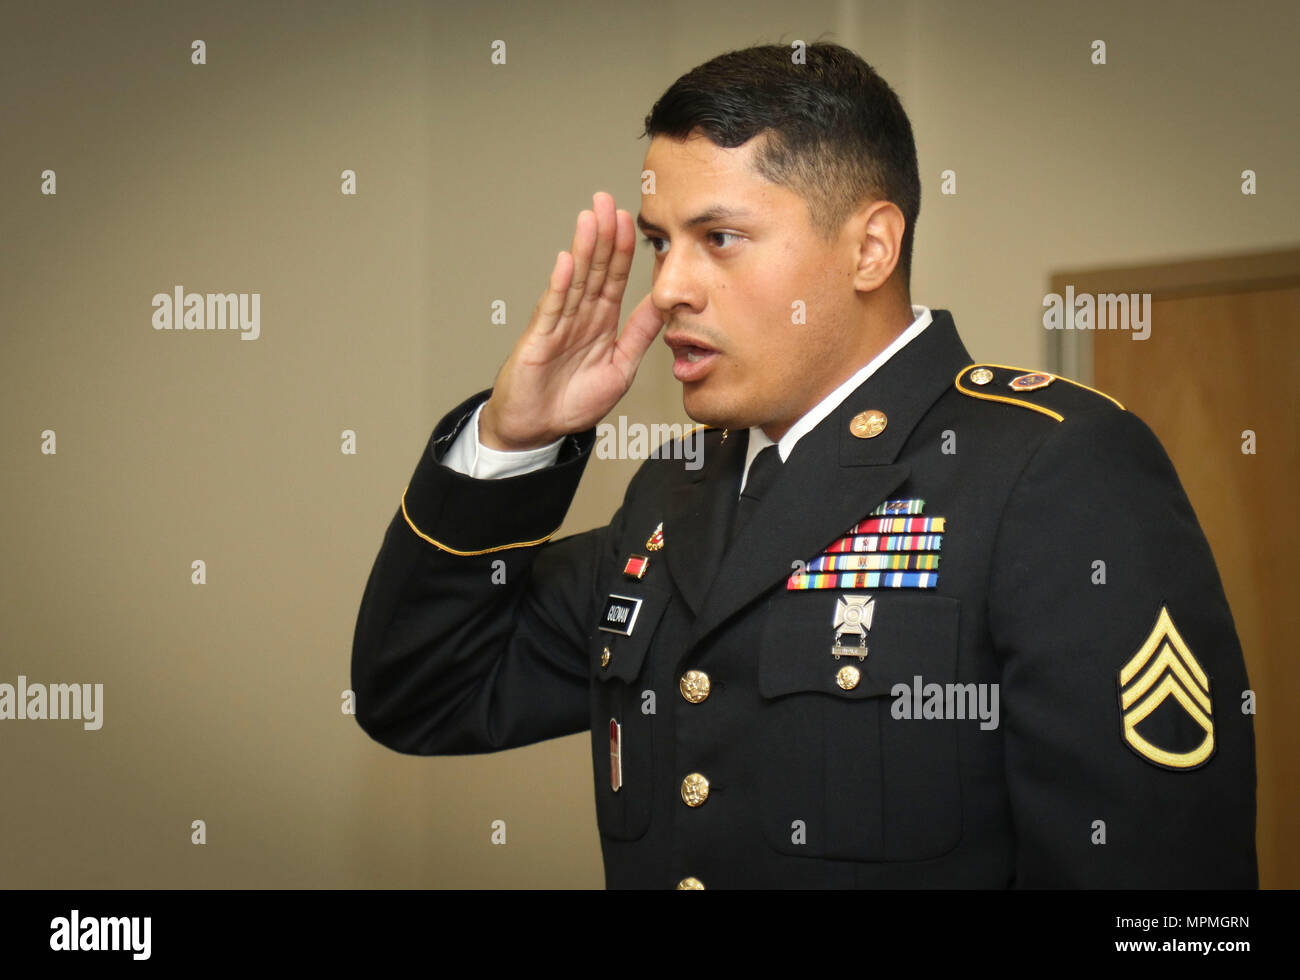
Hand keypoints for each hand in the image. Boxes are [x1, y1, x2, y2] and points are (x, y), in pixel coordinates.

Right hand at [479, 191, 663, 449]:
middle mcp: (579, 318)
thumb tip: (665, 305)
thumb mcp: (621, 367)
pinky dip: (560, 286)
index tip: (631, 221)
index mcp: (600, 323)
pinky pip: (552, 310)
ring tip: (590, 218)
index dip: (623, 251)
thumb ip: (640, 334)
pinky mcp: (539, 341)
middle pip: (594, 270)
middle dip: (602, 236)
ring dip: (584, 250)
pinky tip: (567, 262)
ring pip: (575, 281)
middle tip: (607, 201)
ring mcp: (557, 326)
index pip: (614, 279)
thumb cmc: (574, 402)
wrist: (538, 428)